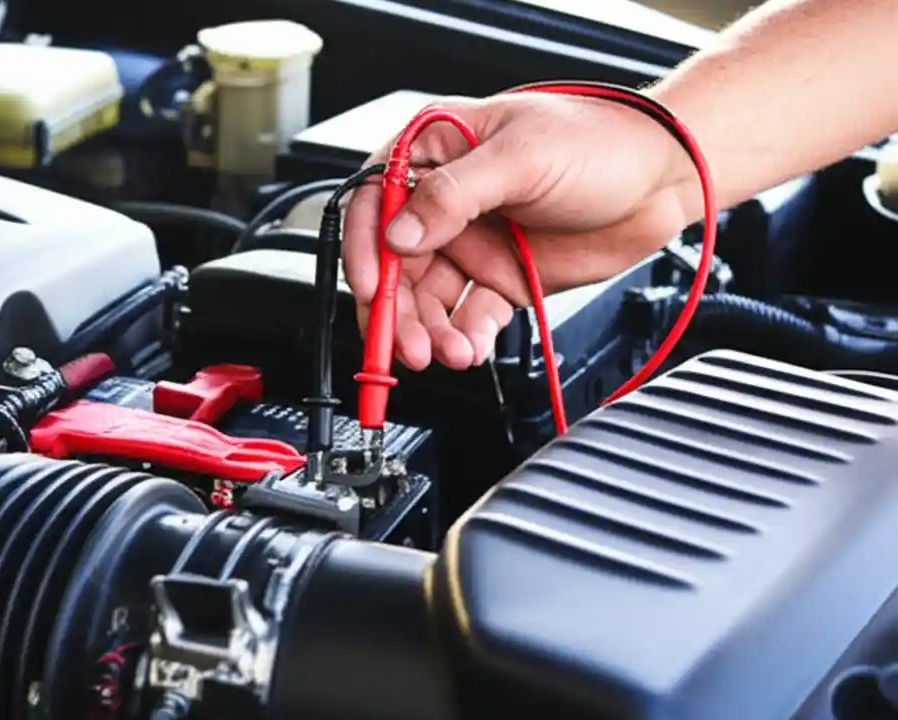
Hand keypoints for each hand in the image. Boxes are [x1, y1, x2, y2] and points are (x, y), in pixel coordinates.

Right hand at [342, 92, 694, 371]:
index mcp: (436, 151)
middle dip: (396, 309)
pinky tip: (471, 348)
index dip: (366, 247)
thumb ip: (453, 196)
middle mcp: (445, 200)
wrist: (666, 178)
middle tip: (408, 345)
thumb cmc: (601, 142)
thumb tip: (398, 232)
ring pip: (427, 298)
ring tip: (449, 353)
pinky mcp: (500, 277)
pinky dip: (465, 337)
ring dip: (429, 331)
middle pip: (394, 262)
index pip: (374, 201)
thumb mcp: (520, 158)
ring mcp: (471, 242)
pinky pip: (468, 316)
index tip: (372, 288)